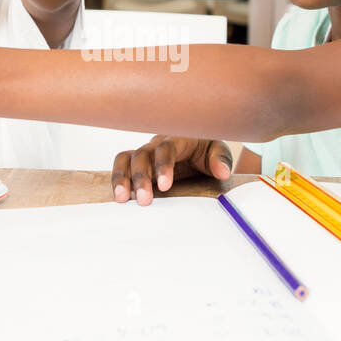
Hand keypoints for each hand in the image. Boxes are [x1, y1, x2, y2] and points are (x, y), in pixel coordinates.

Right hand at [111, 136, 233, 205]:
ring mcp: (145, 153)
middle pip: (142, 155)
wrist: (199, 149)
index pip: (166, 148)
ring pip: (126, 159)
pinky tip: (119, 196)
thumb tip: (222, 172)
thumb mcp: (218, 152)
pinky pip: (122, 166)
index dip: (163, 166)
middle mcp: (157, 143)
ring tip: (121, 199)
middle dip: (141, 178)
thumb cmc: (207, 151)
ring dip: (122, 178)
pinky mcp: (137, 163)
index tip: (165, 186)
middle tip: (144, 201)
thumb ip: (220, 160)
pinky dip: (118, 179)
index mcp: (178, 139)